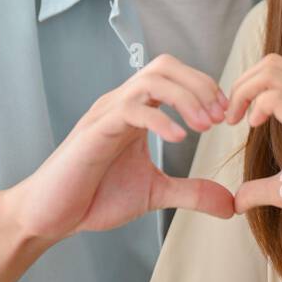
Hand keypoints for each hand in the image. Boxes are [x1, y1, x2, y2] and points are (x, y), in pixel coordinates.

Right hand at [7, 55, 234, 241]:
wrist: (50, 216)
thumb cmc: (94, 197)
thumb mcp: (154, 194)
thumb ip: (191, 193)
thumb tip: (231, 203)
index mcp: (136, 110)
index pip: (174, 75)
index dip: (205, 88)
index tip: (226, 116)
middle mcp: (122, 103)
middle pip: (165, 65)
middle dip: (199, 84)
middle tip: (220, 117)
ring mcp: (106, 114)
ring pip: (150, 79)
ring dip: (185, 97)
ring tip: (204, 126)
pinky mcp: (94, 132)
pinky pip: (130, 109)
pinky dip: (160, 119)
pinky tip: (179, 139)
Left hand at [225, 53, 281, 237]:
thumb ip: (260, 186)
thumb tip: (235, 202)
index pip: (279, 67)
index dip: (249, 83)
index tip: (236, 113)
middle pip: (271, 64)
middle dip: (241, 84)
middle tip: (230, 116)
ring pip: (272, 75)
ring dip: (244, 93)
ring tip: (236, 120)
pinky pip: (278, 100)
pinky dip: (257, 106)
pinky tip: (253, 126)